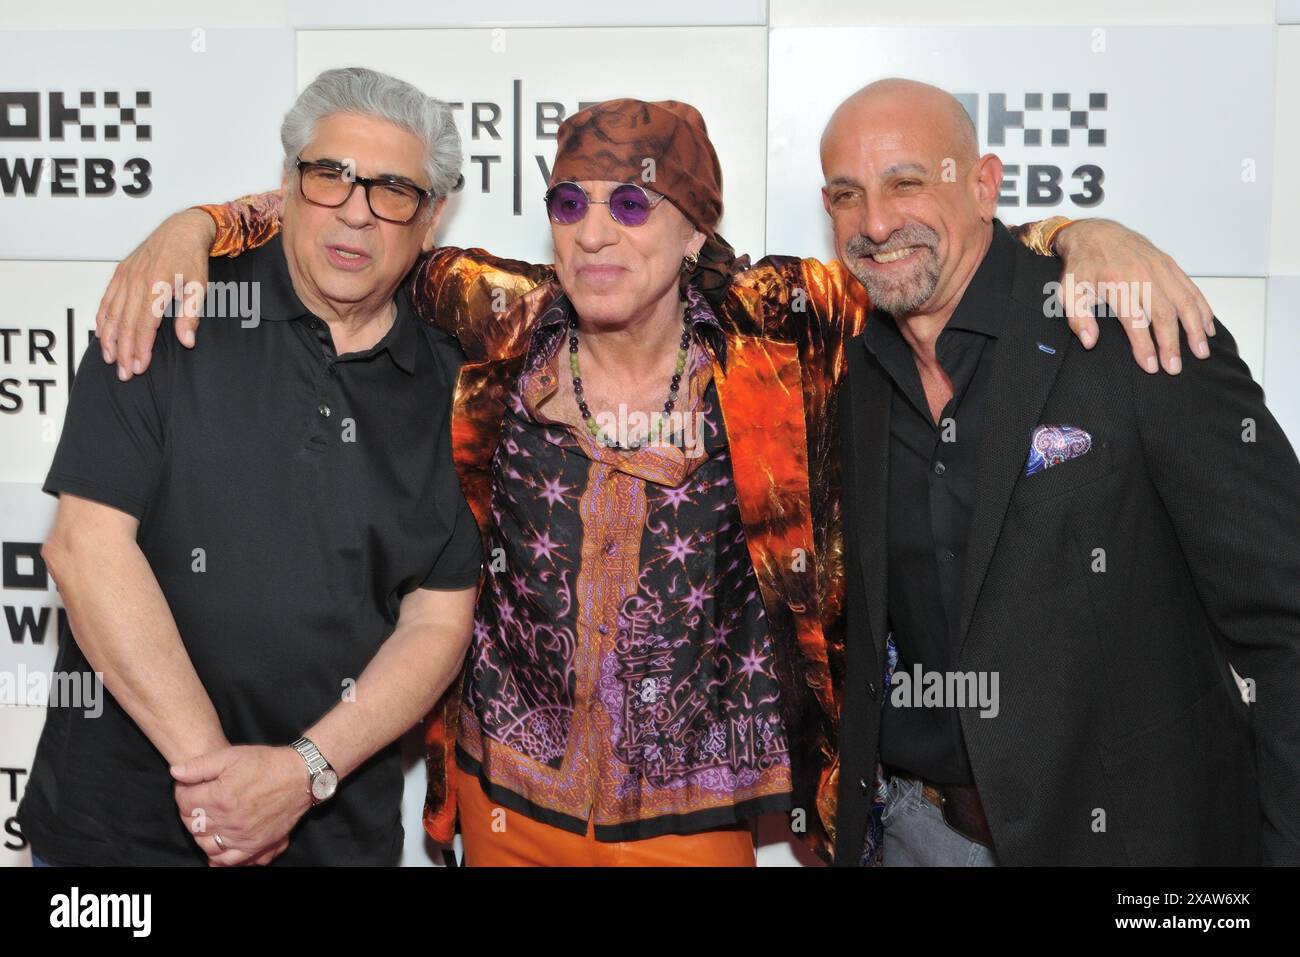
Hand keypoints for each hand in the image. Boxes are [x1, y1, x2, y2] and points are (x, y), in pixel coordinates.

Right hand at [97, 209, 215, 381]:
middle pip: (125, 324)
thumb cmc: (192, 258)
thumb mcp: (199, 287)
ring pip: (111, 314)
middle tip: (124, 373)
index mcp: (155, 285)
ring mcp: (124, 277)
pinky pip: (106, 300)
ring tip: (110, 360)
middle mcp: (135, 281)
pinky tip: (102, 334)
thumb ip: (191, 315)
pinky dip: (102, 319)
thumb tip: (187, 341)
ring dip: (109, 339)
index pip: (144, 326)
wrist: (181, 229)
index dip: (140, 349)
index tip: (139, 368)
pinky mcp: (119, 273)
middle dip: (124, 352)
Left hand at [172, 744, 312, 866]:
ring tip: (207, 820)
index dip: (182, 792)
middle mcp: (229, 820)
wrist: (299, 776)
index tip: (188, 786)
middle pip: (192, 824)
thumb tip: (176, 774)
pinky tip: (216, 847)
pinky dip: (217, 857)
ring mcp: (242, 835)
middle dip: (189, 811)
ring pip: (205, 843)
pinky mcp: (255, 844)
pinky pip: (229, 860)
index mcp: (221, 797)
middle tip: (198, 800)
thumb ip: (200, 766)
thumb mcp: (232, 755)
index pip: (184, 802)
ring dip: (200, 833)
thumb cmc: (267, 763)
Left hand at [1053, 219, 1214, 373]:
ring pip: (1184, 301)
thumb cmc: (1082, 265)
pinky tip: (1207, 326)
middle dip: (1171, 344)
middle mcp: (1142, 275)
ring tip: (1200, 352)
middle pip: (1164, 314)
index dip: (1144, 346)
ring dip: (1195, 328)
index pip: (1135, 321)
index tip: (1151, 367)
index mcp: (1117, 283)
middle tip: (1175, 368)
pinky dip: (1202, 308)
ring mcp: (1159, 268)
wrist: (1095, 232)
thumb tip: (1089, 341)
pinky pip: (1190, 288)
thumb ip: (1078, 317)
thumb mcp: (1068, 291)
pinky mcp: (1169, 264)